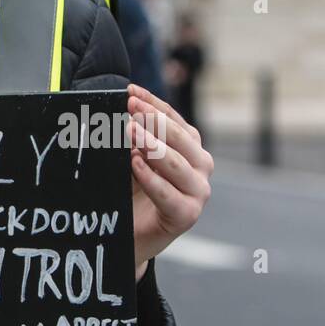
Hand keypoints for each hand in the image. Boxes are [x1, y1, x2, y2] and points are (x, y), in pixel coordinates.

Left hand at [125, 83, 212, 275]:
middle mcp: (201, 166)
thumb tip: (123, 109)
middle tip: (130, 108)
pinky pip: (168, 194)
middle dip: (153, 120)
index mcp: (191, 147)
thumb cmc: (134, 191)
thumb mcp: (132, 157)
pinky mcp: (188, 214)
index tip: (130, 91)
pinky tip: (135, 164)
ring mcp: (198, 191)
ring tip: (130, 132)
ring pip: (177, 164)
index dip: (152, 103)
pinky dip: (151, 178)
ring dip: (152, 146)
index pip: (174, 118)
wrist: (132, 233)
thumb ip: (133, 137)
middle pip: (180, 137)